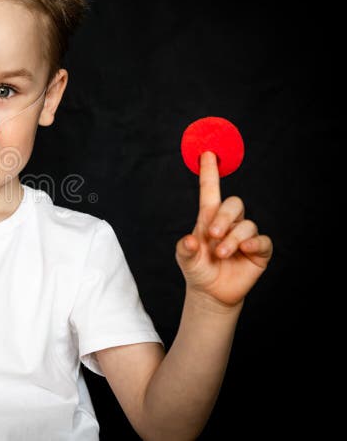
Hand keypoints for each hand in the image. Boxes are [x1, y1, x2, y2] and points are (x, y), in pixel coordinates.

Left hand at [175, 151, 272, 308]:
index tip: (207, 153)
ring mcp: (245, 236)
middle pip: (234, 204)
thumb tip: (190, 240)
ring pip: (247, 224)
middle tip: (213, 235)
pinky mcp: (259, 251)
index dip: (209, 173)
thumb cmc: (197, 268)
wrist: (211, 292)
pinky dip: (253, 243)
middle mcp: (228, 223)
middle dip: (224, 217)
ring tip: (221, 253)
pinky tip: (245, 250)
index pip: (210, 191)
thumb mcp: (185, 259)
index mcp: (208, 219)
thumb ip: (184, 248)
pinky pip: (262, 240)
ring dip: (233, 238)